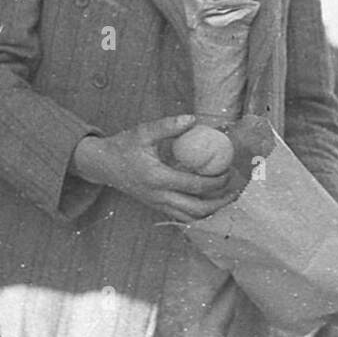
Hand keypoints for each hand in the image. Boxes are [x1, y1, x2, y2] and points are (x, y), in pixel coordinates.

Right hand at [71, 115, 236, 222]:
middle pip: (196, 209)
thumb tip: (193, 119)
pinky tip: (210, 204)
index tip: (229, 172)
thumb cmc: (123, 146)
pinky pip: (181, 216)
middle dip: (219, 202)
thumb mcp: (143, 132)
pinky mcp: (156, 207)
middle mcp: (158, 196)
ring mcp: (157, 204)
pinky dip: (198, 214)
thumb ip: (168, 126)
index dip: (216, 181)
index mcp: (157, 178)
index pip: (194, 185)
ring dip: (211, 211)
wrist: (102, 165)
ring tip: (228, 200)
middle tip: (234, 191)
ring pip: (189, 217)